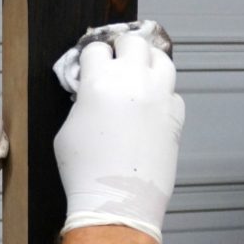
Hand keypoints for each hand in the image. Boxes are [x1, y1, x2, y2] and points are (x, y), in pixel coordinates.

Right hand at [54, 31, 184, 243]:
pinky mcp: (175, 117)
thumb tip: (91, 94)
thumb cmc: (86, 171)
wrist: (117, 202)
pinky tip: (151, 107)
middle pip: (133, 42)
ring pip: (161, 59)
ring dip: (148, 63)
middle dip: (122, 49)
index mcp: (100, 81)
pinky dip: (163, 94)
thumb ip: (82, 101)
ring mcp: (159, 97)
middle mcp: (134, 82)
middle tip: (116, 62)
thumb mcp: (67, 129)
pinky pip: (173, 93)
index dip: (91, 57)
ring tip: (139, 75)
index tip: (90, 65)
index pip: (97, 48)